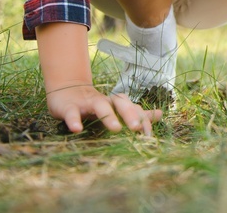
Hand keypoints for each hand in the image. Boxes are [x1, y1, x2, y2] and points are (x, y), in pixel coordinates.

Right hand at [45, 83, 161, 135]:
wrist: (66, 91)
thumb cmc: (94, 105)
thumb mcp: (115, 109)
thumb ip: (136, 113)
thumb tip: (160, 114)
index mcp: (117, 103)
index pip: (134, 109)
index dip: (142, 120)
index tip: (150, 135)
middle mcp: (105, 101)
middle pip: (120, 104)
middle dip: (130, 114)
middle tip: (137, 128)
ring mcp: (87, 103)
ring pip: (100, 106)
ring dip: (108, 116)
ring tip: (116, 129)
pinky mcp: (69, 107)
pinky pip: (72, 113)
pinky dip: (74, 120)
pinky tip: (77, 129)